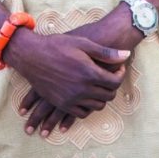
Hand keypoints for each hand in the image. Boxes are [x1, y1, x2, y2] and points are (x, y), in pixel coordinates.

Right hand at [4, 29, 129, 133]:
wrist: (32, 55)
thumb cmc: (58, 45)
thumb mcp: (83, 44)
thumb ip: (106, 53)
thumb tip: (126, 55)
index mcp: (89, 72)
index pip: (115, 82)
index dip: (120, 75)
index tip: (118, 68)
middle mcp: (82, 89)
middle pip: (108, 96)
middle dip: (113, 87)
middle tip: (111, 77)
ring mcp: (71, 98)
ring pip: (97, 106)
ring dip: (102, 97)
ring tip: (99, 86)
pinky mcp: (61, 104)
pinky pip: (82, 113)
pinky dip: (88, 107)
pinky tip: (87, 96)